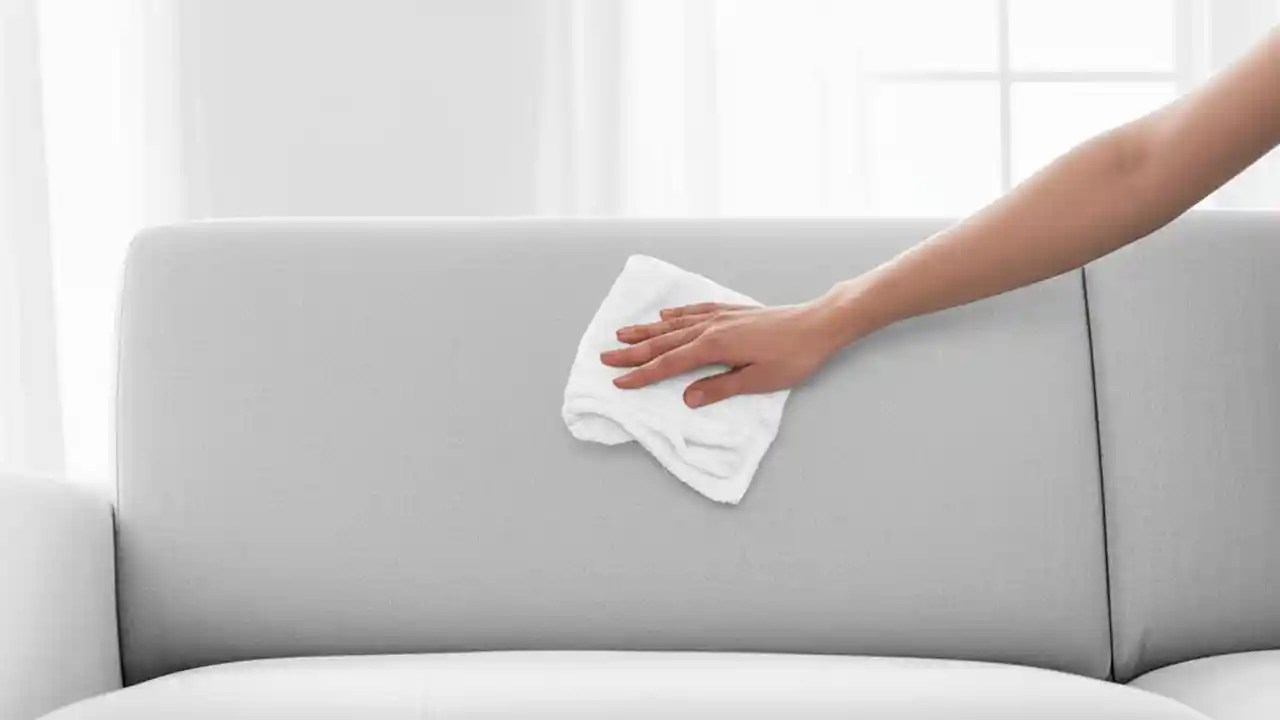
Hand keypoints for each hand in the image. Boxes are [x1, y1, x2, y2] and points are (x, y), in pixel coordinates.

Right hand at [600, 298, 848, 407]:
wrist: (817, 325)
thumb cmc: (793, 357)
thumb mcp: (758, 380)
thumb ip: (720, 388)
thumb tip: (687, 398)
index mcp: (714, 347)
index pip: (669, 364)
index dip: (642, 374)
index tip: (619, 382)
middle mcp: (711, 328)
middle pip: (663, 342)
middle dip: (632, 351)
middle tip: (605, 358)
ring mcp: (720, 316)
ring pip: (674, 324)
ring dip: (646, 330)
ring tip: (622, 333)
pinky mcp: (731, 311)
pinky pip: (694, 311)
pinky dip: (676, 314)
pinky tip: (665, 314)